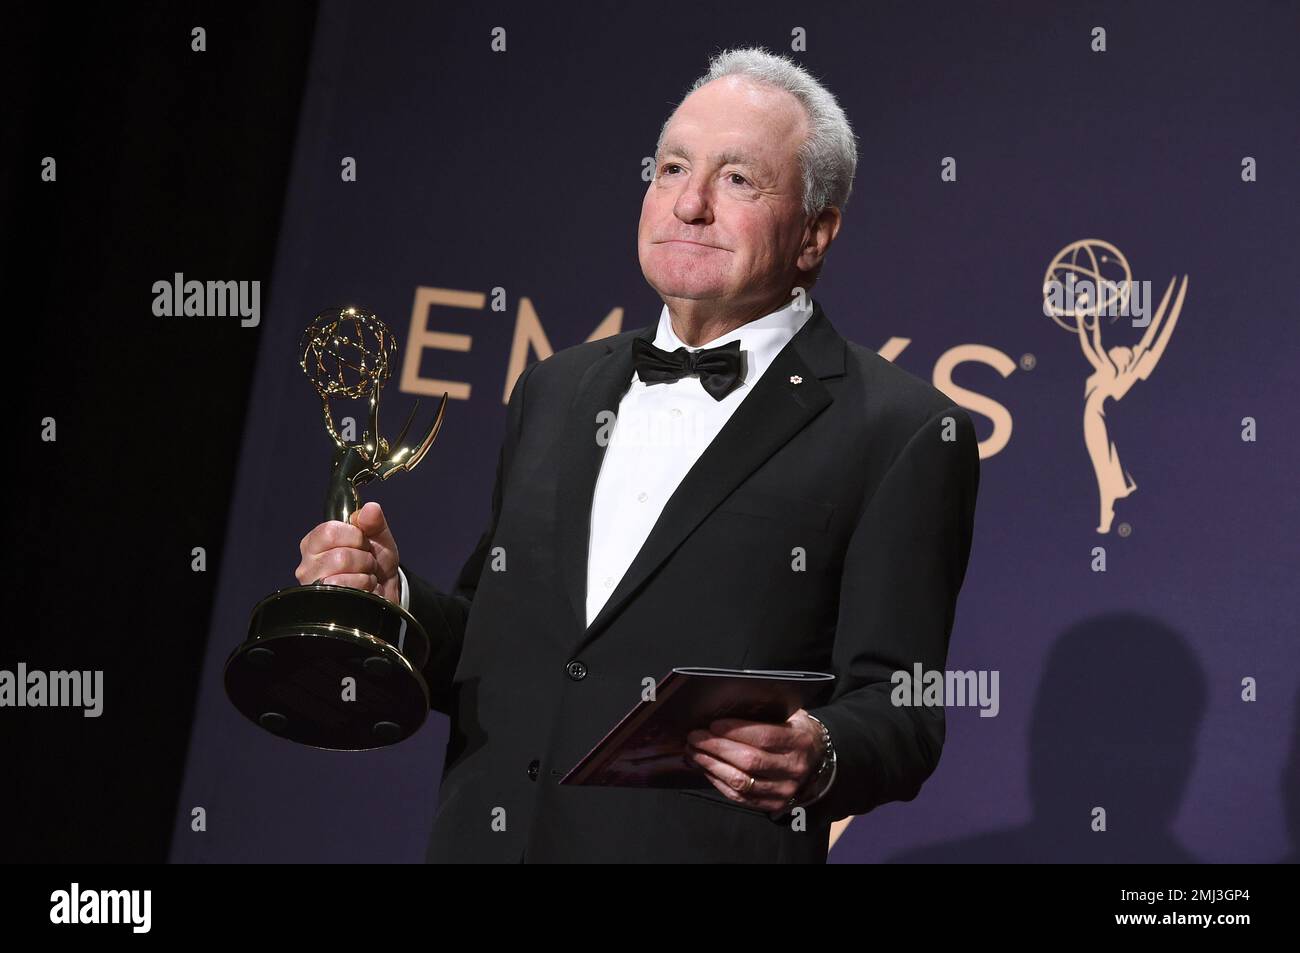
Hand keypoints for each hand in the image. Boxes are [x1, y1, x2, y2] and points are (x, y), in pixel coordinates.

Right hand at [294, 501, 401, 604]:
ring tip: (365, 575)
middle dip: (364, 559)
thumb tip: (370, 509)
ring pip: (342, 576)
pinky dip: (364, 589)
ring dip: (365, 575)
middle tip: (366, 563)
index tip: (363, 542)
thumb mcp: (378, 537)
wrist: (384, 591)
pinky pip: (347, 592)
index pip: (329, 531)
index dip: (355, 536)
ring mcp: (314, 587)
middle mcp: (307, 565)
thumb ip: (374, 521)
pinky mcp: (324, 605)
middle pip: (340, 556)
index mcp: (315, 542)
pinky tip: (364, 590)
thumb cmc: (375, 561)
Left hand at [683, 708, 827, 815]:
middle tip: (695, 737)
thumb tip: (726, 707)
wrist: (817, 760)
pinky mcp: (774, 804)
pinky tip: (706, 769)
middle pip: (749, 761)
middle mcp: (793, 768)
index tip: (713, 724)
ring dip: (712, 766)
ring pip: (741, 782)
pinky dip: (719, 782)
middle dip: (716, 748)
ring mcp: (784, 790)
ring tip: (694, 752)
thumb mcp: (790, 715)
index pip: (764, 737)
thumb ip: (765, 713)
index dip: (736, 731)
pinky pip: (740, 797)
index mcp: (799, 741)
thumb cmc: (795, 731)